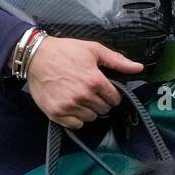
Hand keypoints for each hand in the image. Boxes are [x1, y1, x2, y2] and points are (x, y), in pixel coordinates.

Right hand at [24, 36, 142, 129]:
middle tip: (91, 92)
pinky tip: (73, 106)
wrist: (36, 56)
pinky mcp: (56, 113)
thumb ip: (117, 60)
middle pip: (104, 109)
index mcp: (94, 80)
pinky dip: (77, 118)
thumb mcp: (93, 50)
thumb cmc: (65, 50)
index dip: (112, 94)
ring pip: (91, 118)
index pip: (114, 98)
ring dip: (90, 110)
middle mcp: (83, 95)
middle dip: (101, 102)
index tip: (106, 90)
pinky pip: (76, 124)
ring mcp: (69, 106)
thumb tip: (139, 68)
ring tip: (81, 98)